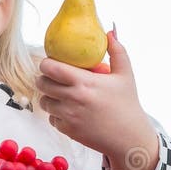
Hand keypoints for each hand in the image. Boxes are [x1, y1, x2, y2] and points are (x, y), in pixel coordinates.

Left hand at [36, 29, 158, 169]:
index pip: (50, 67)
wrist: (129, 137)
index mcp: (84, 82)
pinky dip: (56, 114)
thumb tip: (109, 32)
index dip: (46, 63)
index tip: (52, 63)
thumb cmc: (127, 104)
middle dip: (44, 79)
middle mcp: (73, 98)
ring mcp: (68, 116)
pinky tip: (68, 111)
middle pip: (41, 83)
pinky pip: (51, 118)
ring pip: (44, 102)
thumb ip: (117, 51)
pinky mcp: (67, 130)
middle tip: (53, 78)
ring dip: (49, 97)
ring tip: (60, 94)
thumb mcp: (126, 75)